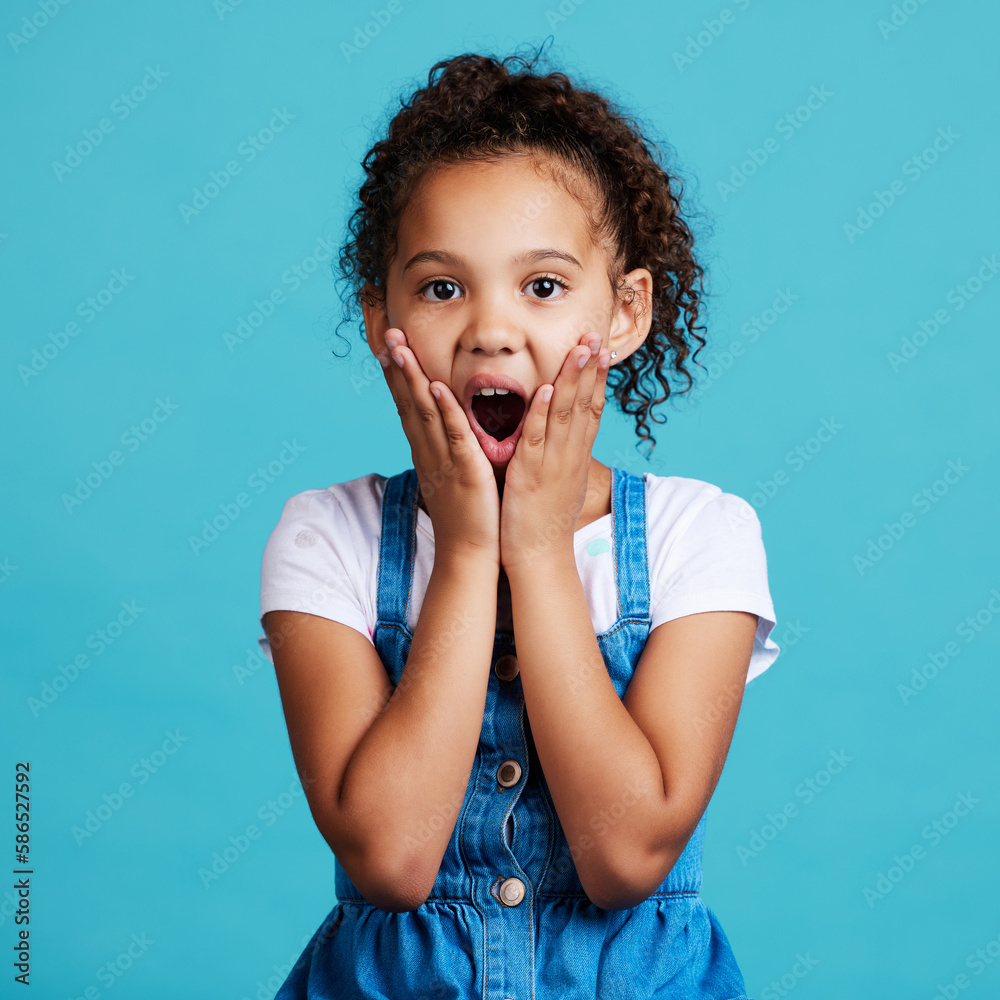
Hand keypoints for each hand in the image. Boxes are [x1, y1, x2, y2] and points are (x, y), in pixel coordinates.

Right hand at [377, 328, 500, 564]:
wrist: (469, 554)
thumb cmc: (467, 515)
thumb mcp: (453, 473)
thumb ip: (449, 447)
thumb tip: (446, 426)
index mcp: (427, 449)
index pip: (407, 402)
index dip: (396, 371)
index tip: (386, 341)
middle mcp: (428, 450)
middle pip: (407, 399)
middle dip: (395, 363)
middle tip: (383, 330)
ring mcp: (443, 459)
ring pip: (423, 411)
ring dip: (411, 377)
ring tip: (398, 346)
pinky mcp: (464, 471)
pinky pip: (453, 436)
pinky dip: (444, 411)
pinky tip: (435, 387)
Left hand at [500, 332, 610, 571]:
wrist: (539, 557)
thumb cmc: (545, 522)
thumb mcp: (562, 484)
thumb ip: (564, 458)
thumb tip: (569, 440)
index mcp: (575, 457)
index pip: (592, 410)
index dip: (598, 379)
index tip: (604, 351)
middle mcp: (569, 456)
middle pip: (585, 405)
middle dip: (591, 368)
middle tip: (597, 335)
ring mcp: (552, 463)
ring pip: (565, 415)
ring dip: (573, 380)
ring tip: (580, 349)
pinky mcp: (530, 474)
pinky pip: (537, 439)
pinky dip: (542, 414)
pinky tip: (547, 390)